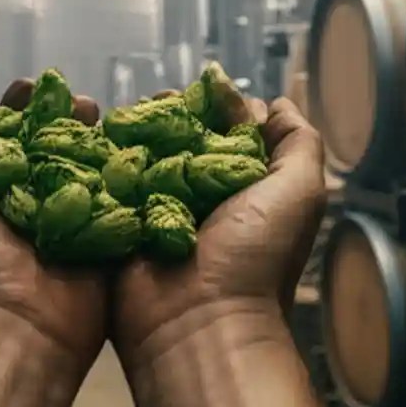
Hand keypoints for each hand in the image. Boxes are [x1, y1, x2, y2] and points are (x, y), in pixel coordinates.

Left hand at [0, 82, 106, 367]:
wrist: (13, 320)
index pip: (8, 134)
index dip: (19, 107)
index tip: (31, 85)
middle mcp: (33, 196)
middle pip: (54, 143)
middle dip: (65, 116)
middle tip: (76, 99)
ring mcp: (72, 215)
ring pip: (89, 164)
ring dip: (97, 136)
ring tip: (102, 115)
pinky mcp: (105, 233)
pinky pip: (119, 195)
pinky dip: (127, 169)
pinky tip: (133, 143)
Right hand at [111, 96, 326, 364]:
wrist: (199, 321)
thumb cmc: (256, 256)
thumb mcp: (300, 191)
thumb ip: (297, 142)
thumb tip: (276, 103)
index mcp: (244, 187)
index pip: (230, 130)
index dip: (220, 104)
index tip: (206, 84)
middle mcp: (202, 195)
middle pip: (183, 137)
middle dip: (172, 112)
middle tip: (160, 100)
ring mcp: (158, 209)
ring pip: (145, 153)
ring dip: (138, 130)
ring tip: (131, 115)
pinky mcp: (121, 222)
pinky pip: (111, 180)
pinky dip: (108, 157)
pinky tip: (105, 135)